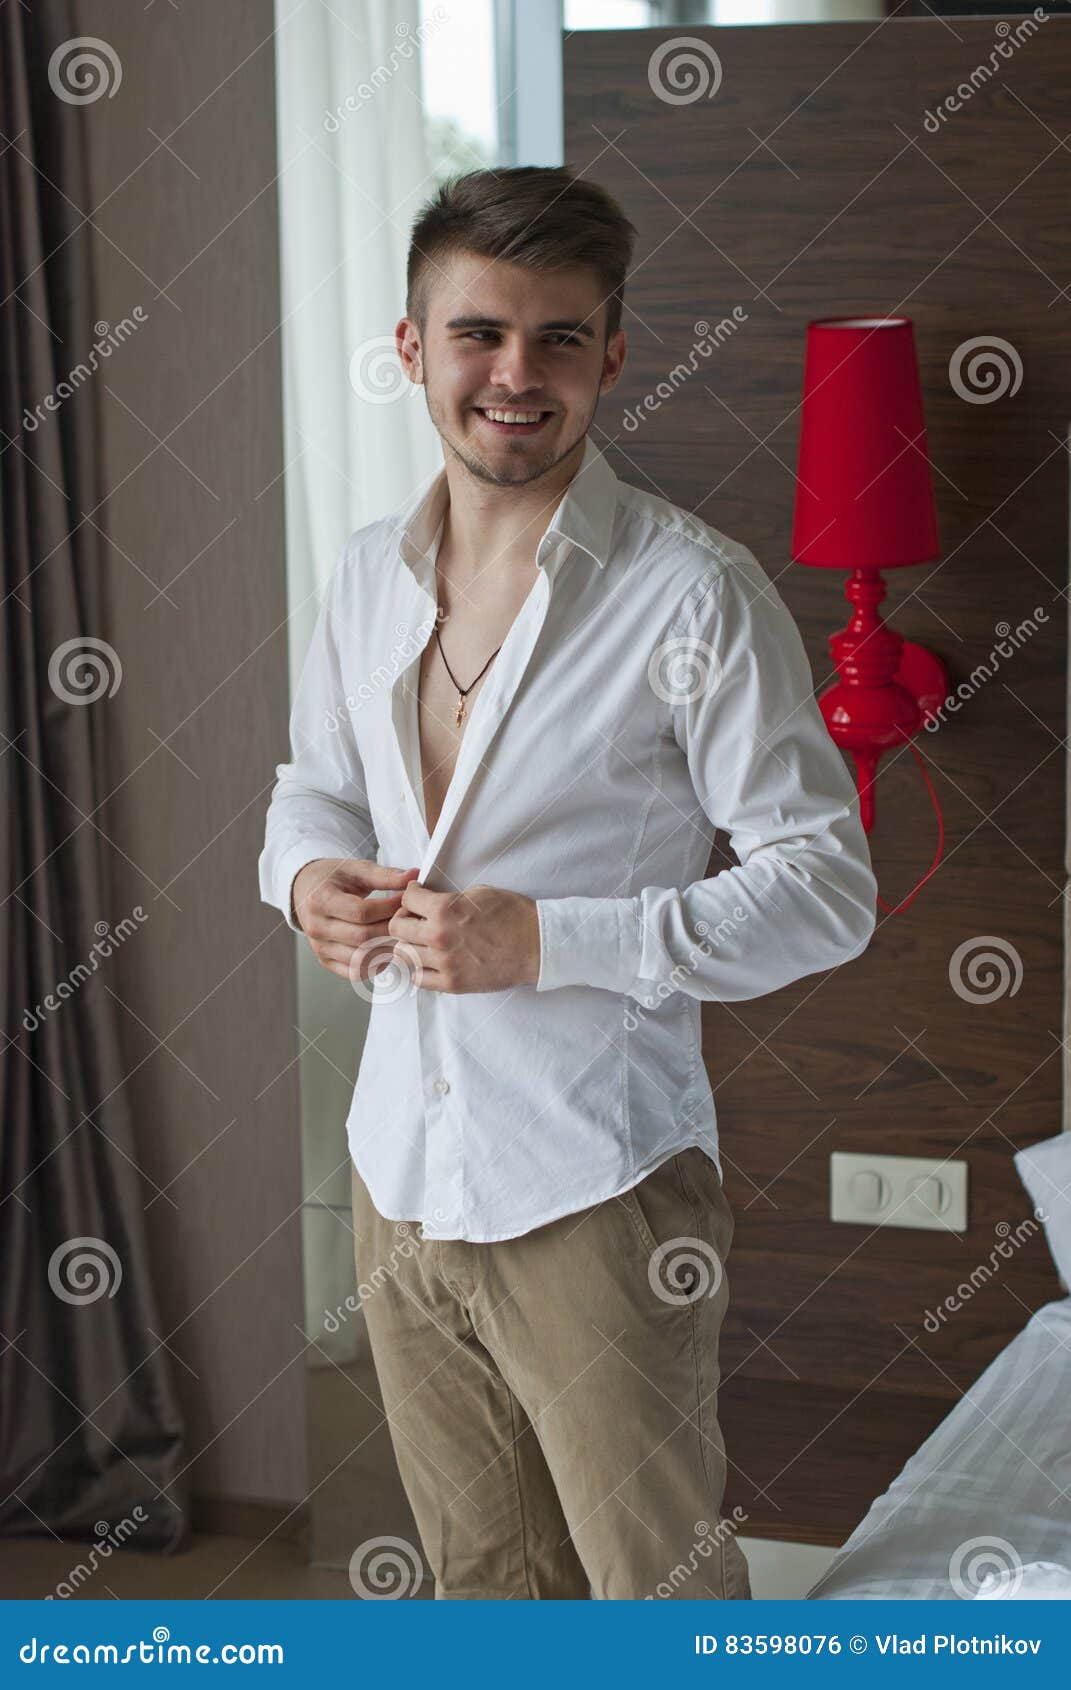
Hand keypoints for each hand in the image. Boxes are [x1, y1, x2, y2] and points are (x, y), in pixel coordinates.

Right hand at [291, 857, 419, 983]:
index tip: (407, 901)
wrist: (305, 891)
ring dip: (388, 948)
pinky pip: (356, 972)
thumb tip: (414, 876)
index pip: (362, 912)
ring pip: (361, 958)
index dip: (389, 908)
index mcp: (320, 900)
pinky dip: (376, 965)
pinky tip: (388, 949)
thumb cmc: (332, 878)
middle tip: (410, 919)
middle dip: (393, 929)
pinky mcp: (325, 961)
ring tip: (402, 934)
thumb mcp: (356, 869)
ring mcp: (319, 947)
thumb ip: (384, 875)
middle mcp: (316, 927)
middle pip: (364, 937)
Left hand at [386, 880, 540, 992]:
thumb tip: (430, 899)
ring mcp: (444, 963)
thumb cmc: (513, 914)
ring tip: (424, 942)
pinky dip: (420, 969)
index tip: (417, 898)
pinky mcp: (452, 984)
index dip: (412, 896)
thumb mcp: (480, 892)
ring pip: (404, 954)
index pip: (407, 899)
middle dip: (405, 919)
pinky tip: (431, 962)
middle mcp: (438, 937)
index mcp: (444, 910)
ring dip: (411, 945)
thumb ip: (450, 898)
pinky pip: (419, 979)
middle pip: (397, 928)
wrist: (536, 945)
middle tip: (416, 920)